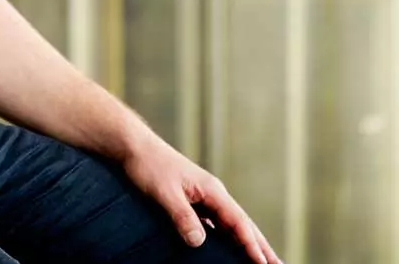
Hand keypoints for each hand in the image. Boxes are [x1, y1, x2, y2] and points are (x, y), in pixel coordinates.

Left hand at [121, 136, 279, 262]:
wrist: (134, 147)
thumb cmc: (149, 166)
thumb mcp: (165, 193)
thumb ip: (182, 216)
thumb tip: (199, 242)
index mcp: (212, 190)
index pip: (238, 222)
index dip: (251, 244)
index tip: (264, 263)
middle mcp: (213, 194)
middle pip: (243, 224)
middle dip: (261, 245)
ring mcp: (204, 197)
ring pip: (232, 224)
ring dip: (248, 242)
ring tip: (262, 260)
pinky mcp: (193, 201)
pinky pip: (217, 224)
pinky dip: (228, 238)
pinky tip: (229, 249)